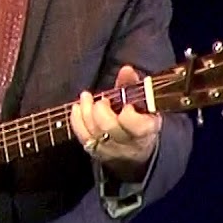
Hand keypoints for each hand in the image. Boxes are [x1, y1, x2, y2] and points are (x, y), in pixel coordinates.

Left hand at [70, 65, 162, 180]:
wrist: (137, 150)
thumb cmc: (140, 120)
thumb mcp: (142, 103)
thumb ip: (132, 85)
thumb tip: (126, 69)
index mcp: (146, 131)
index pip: (135, 125)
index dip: (129, 114)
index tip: (127, 105)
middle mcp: (128, 144)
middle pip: (109, 127)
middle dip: (101, 110)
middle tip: (102, 101)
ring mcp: (110, 150)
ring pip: (93, 132)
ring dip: (86, 111)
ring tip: (86, 97)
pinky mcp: (96, 152)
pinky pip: (82, 136)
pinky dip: (76, 120)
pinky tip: (77, 107)